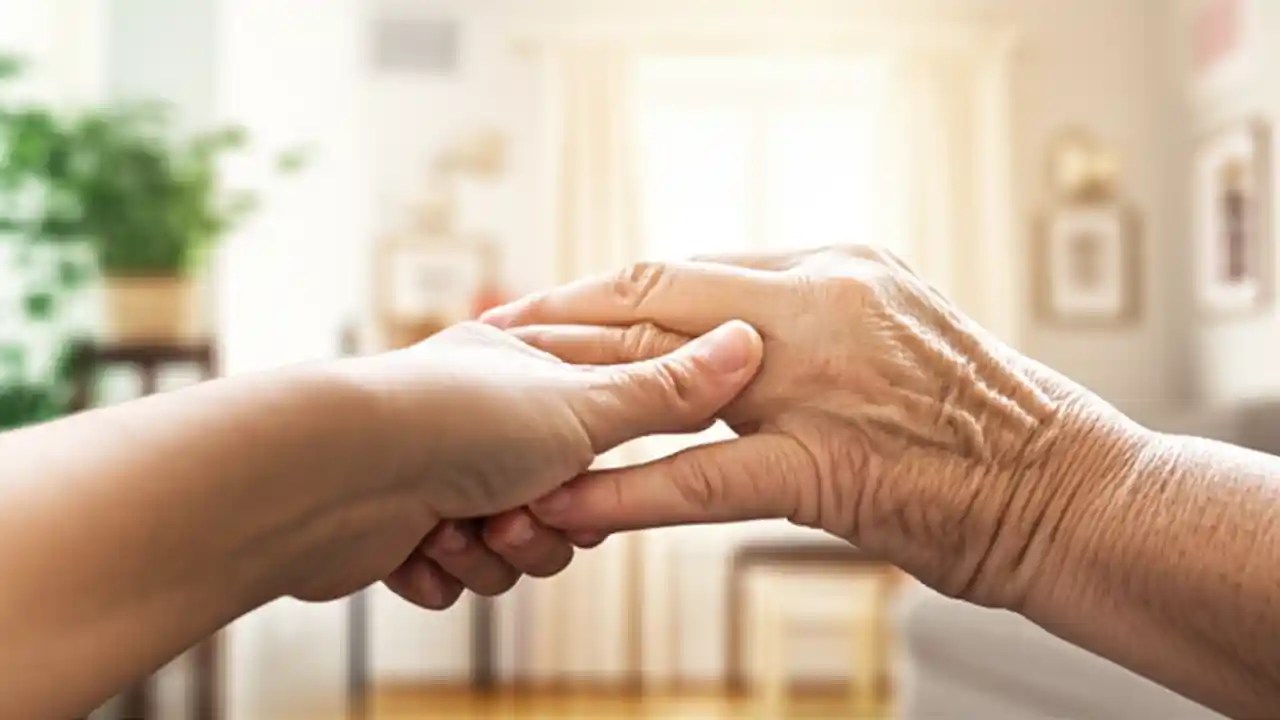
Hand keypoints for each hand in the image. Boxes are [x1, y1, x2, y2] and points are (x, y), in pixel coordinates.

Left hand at [325, 320, 761, 607]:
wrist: (329, 473)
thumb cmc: (454, 421)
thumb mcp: (583, 405)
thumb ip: (668, 391)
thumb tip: (750, 340)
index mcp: (526, 373)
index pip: (608, 418)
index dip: (614, 460)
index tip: (598, 473)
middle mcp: (483, 421)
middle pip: (566, 501)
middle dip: (548, 524)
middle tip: (523, 508)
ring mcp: (440, 474)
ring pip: (515, 547)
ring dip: (496, 553)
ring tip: (461, 528)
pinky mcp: (403, 529)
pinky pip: (461, 576)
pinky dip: (448, 572)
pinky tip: (422, 548)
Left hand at [483, 247, 1139, 608]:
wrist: (1069, 493)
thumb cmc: (976, 426)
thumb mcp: (888, 336)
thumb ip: (804, 324)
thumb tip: (723, 330)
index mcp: (832, 267)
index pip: (683, 271)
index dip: (599, 292)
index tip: (542, 310)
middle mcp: (819, 303)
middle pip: (654, 305)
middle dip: (562, 327)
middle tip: (489, 344)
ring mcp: (823, 381)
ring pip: (664, 382)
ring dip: (576, 404)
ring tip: (502, 422)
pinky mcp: (830, 466)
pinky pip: (703, 478)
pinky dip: (627, 492)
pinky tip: (567, 507)